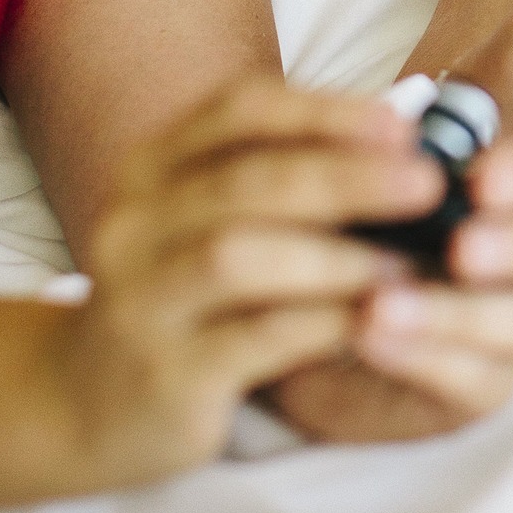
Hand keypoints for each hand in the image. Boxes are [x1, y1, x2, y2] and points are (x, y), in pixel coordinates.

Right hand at [46, 77, 452, 486]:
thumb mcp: (207, 222)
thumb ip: (282, 178)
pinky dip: (324, 321)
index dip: (323, 110)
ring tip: (409, 261)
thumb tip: (405, 146)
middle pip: (247, 179)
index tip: (401, 123)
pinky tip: (375, 319)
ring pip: (241, 255)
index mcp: (151, 167)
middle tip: (427, 184)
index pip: (237, 109)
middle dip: (348, 175)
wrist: (85, 404)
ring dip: (338, 254)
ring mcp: (139, 298)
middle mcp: (133, 222)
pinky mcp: (164, 374)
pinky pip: (254, 338)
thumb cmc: (182, 297)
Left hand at [268, 120, 512, 441]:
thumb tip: (400, 137)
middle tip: (462, 249)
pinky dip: (425, 356)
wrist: (316, 302)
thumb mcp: (375, 173)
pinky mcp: (489, 382)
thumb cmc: (364, 217)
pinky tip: (369, 333)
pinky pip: (482, 380)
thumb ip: (401, 155)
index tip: (478, 180)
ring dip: (459, 312)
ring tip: (382, 303)